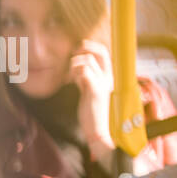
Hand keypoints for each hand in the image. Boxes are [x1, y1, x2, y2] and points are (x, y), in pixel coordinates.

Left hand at [70, 38, 114, 158]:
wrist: (99, 130)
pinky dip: (73, 73)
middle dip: (84, 47)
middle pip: (101, 50)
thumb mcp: (89, 90)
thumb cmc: (92, 112)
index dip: (90, 47)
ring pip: (87, 60)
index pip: (104, 52)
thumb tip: (75, 68)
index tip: (76, 53)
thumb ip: (85, 78)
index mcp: (109, 76)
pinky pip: (84, 72)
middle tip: (72, 55)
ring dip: (73, 65)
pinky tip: (70, 82)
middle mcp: (109, 77)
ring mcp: (103, 83)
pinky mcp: (95, 90)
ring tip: (69, 77)